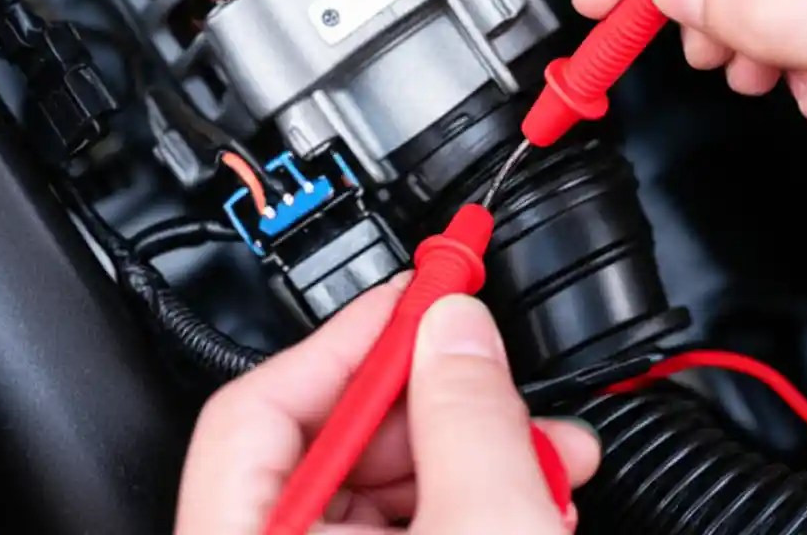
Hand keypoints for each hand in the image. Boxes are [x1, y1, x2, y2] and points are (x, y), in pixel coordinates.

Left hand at [175, 278, 600, 533]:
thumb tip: (455, 329)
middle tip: (495, 372)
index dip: (350, 336)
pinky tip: (532, 492)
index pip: (259, 404)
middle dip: (435, 399)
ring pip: (380, 488)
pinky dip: (469, 503)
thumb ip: (467, 415)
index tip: (420, 294)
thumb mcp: (485, 527)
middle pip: (329, 440)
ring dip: (471, 454)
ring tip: (547, 452)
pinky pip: (407, 529)